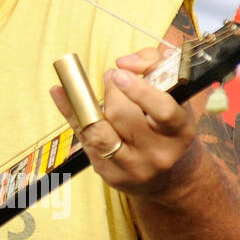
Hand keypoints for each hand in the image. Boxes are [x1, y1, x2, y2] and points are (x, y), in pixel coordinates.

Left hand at [49, 45, 203, 198]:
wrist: (172, 177)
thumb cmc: (169, 126)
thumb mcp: (175, 95)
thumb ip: (154, 65)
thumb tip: (124, 62)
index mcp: (180, 131)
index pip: (163, 110)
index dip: (138, 89)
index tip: (119, 71)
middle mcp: (159, 153)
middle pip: (122, 115)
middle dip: (111, 89)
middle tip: (113, 77)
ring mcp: (132, 167)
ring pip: (98, 132)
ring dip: (89, 103)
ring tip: (97, 88)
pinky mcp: (109, 174)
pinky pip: (82, 137)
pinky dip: (69, 111)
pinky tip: (58, 91)